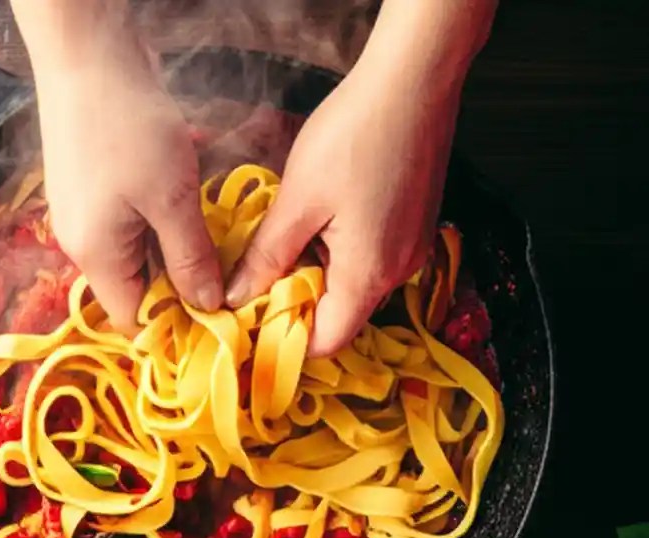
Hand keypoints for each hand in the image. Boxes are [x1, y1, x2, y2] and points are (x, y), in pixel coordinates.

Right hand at [18, 5, 221, 330]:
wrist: (88, 57)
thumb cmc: (129, 128)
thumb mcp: (172, 198)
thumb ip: (190, 257)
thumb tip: (208, 306)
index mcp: (95, 256)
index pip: (133, 319)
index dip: (175, 326)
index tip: (220, 320)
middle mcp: (81, 243)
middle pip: (135, 287)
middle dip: (179, 287)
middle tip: (229, 279)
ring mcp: (83, 213)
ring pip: (135, 253)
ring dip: (173, 251)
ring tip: (216, 242)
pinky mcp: (91, 186)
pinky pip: (130, 222)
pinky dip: (160, 222)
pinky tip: (188, 206)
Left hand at [223, 1, 492, 356]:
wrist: (412, 83)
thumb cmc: (354, 136)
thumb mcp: (297, 200)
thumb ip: (266, 256)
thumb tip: (236, 299)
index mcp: (369, 275)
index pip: (326, 341)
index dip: (285, 342)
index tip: (247, 326)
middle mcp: (398, 271)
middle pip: (340, 314)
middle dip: (295, 304)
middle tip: (252, 281)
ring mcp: (410, 247)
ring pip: (353, 283)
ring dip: (314, 272)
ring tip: (278, 242)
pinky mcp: (413, 223)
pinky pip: (369, 256)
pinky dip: (337, 251)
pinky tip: (314, 218)